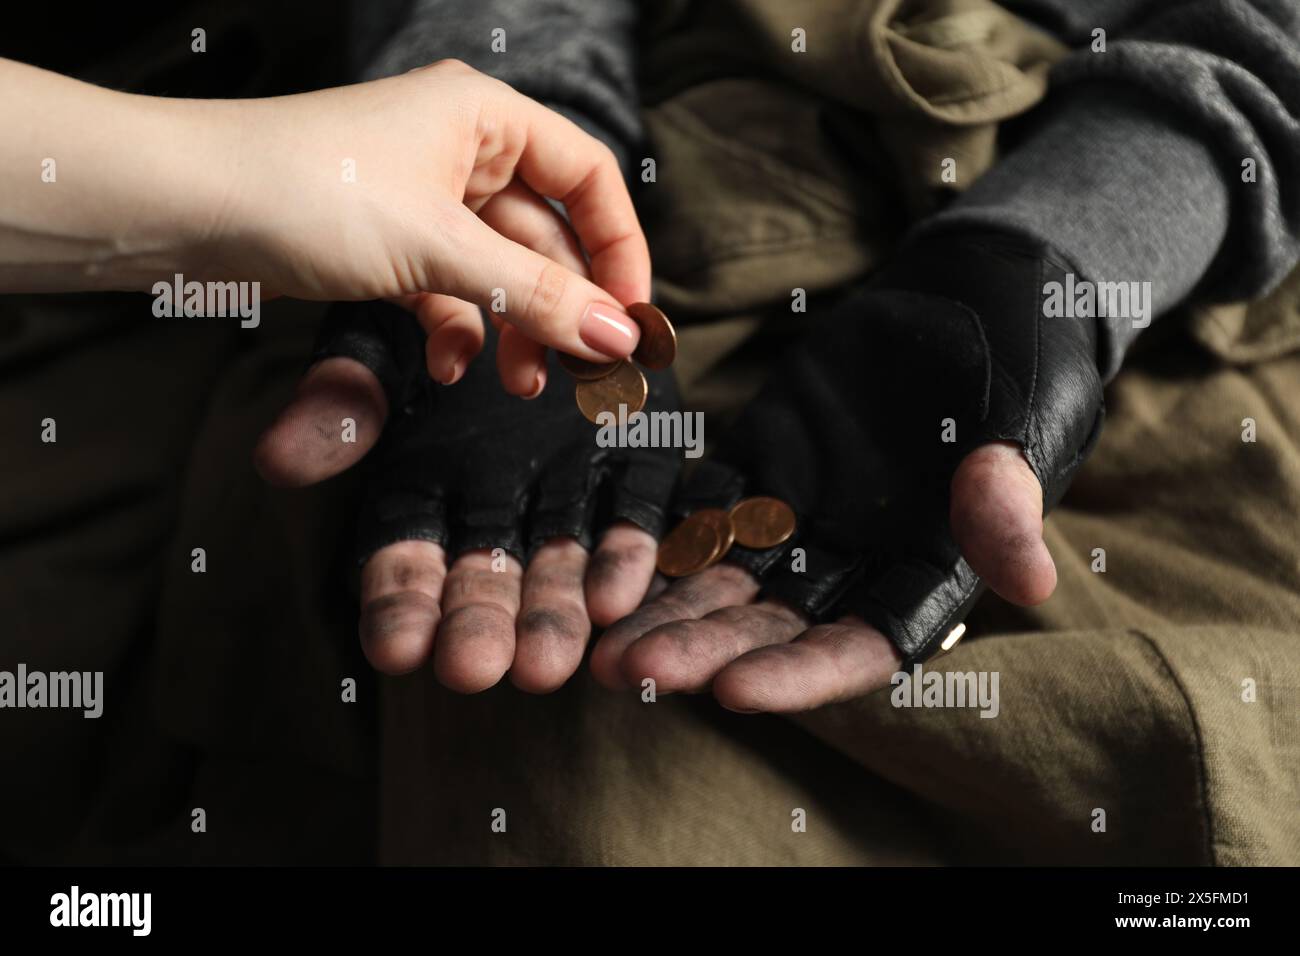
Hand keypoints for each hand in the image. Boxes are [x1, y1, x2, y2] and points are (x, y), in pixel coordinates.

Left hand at [0, 58, 647, 386]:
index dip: (620, 248)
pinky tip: (450, 364)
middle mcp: (461, 150)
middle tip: (582, 372)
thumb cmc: (306, 192)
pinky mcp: (388, 241)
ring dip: (515, 329)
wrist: (181, 206)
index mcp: (486, 118)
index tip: (630, 317)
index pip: (589, 177)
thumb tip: (616, 338)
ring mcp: (424, 198)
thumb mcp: (438, 246)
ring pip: (500, 270)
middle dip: (562, 306)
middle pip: (547, 233)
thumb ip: (535, 295)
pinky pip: (451, 289)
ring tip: (522, 386)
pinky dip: (459, 329)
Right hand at [255, 299, 682, 689]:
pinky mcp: (633, 462)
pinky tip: (617, 594)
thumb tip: (278, 463)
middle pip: (487, 576)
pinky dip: (625, 554)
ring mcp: (568, 485)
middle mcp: (498, 498)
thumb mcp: (383, 335)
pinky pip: (631, 516)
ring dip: (554, 611)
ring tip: (547, 662)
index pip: (407, 559)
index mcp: (430, 482)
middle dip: (480, 624)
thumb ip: (343, 395)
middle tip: (475, 669)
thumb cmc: (440, 294)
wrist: (536, 251)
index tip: (394, 650)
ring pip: (559, 561)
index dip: (401, 603)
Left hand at [592, 231, 1103, 711]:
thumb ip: (1004, 502)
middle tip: (629, 670)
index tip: (733, 691)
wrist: (976, 289)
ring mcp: (802, 517)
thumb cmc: (1022, 363)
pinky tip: (604, 558)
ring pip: (724, 579)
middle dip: (703, 648)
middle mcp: (855, 563)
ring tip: (598, 638)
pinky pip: (703, 510)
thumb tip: (1030, 583)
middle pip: (772, 626)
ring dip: (665, 609)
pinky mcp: (761, 467)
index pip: (860, 646)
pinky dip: (659, 535)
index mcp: (923, 575)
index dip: (799, 675)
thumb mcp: (1022, 428)